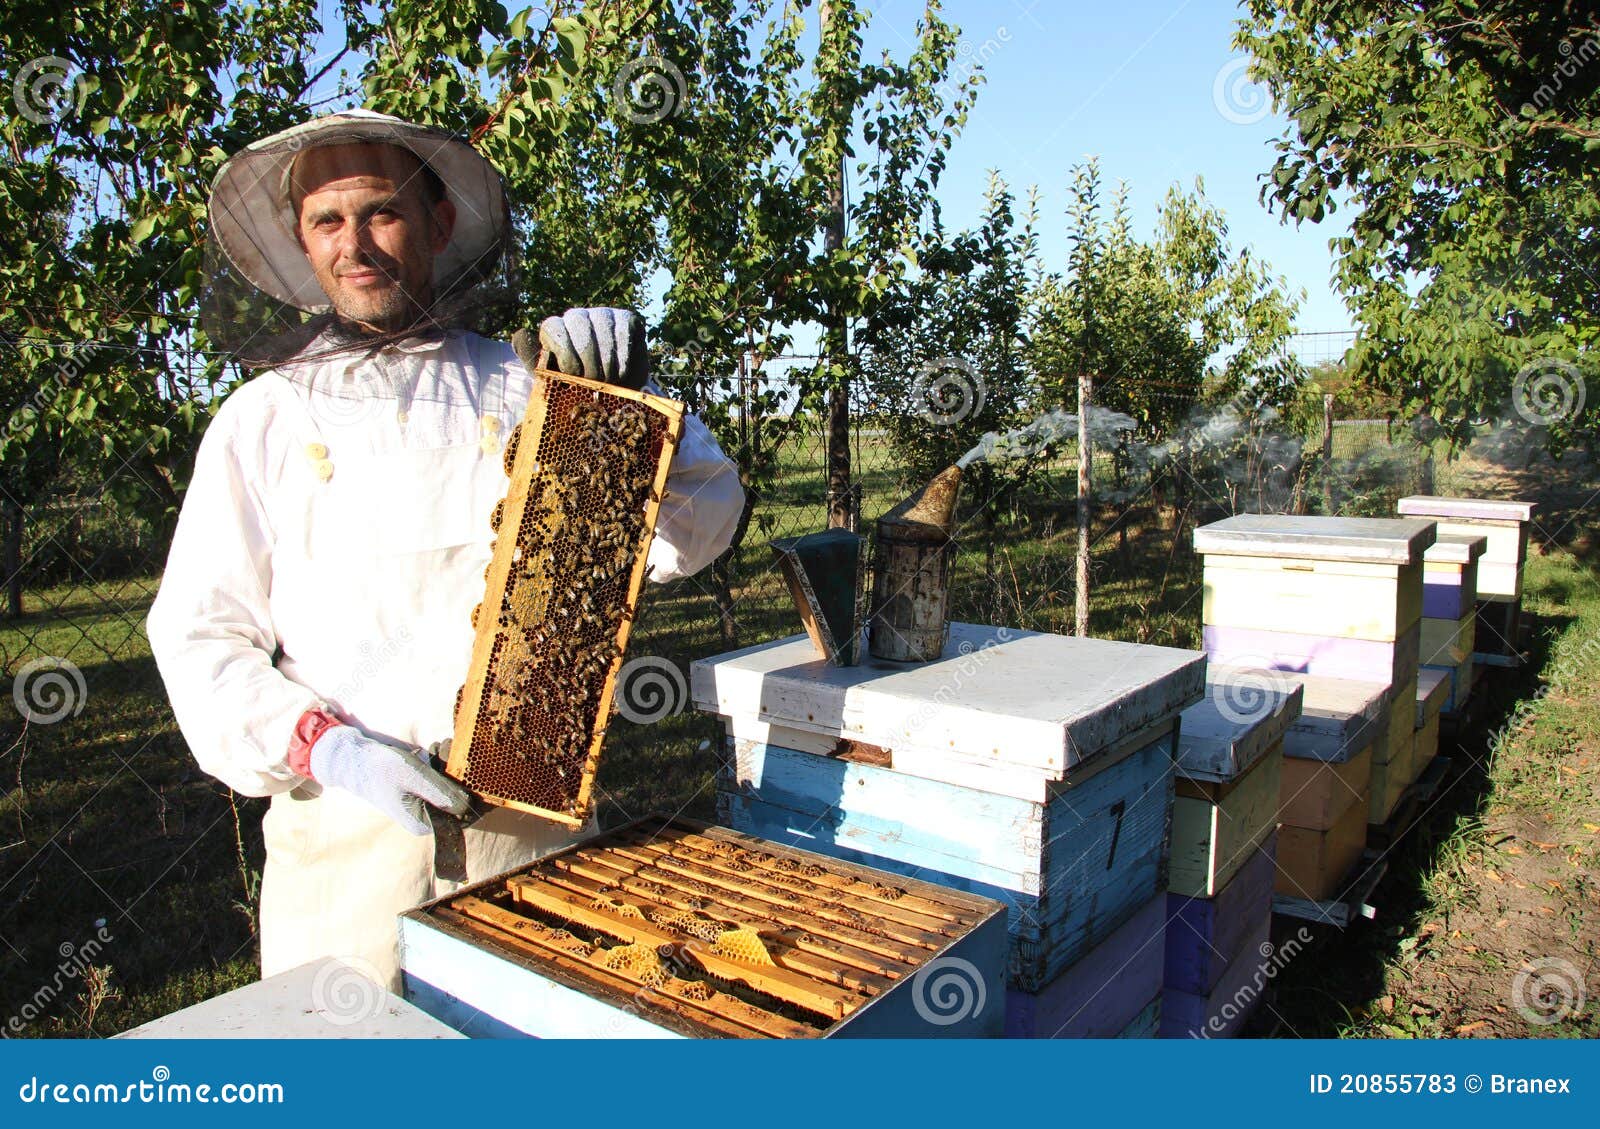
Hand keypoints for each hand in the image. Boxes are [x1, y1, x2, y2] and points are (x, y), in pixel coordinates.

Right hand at [309, 726, 470, 836]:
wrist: (356, 760)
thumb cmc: (382, 769)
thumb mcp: (414, 777)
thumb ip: (442, 793)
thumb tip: (469, 806)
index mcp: (424, 823)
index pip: (463, 816)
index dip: (473, 793)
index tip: (469, 767)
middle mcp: (427, 818)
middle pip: (459, 799)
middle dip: (459, 774)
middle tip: (445, 749)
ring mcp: (425, 805)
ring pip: (452, 787)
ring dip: (450, 766)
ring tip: (437, 748)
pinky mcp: (422, 792)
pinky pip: (442, 781)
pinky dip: (442, 765)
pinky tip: (433, 751)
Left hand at [534, 307, 648, 389]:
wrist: (613, 394)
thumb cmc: (579, 390)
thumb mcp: (552, 382)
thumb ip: (534, 362)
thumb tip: (518, 335)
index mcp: (555, 330)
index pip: (553, 326)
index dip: (564, 350)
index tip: (574, 374)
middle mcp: (577, 317)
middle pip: (578, 322)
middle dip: (587, 356)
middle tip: (596, 382)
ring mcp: (602, 315)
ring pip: (602, 325)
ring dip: (607, 359)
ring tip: (609, 381)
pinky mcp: (627, 318)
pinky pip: (624, 328)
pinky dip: (624, 353)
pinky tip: (622, 372)